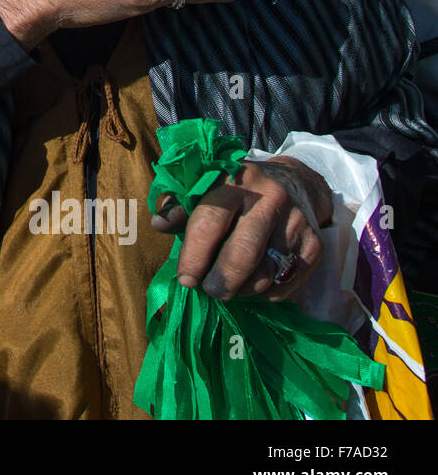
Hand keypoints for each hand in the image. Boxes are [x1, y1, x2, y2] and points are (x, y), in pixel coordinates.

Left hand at [151, 157, 332, 300]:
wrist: (295, 181)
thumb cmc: (238, 190)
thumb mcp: (208, 186)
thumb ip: (181, 206)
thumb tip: (159, 224)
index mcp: (233, 181)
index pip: (210, 222)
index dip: (194, 255)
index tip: (186, 279)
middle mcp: (268, 199)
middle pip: (242, 252)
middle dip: (221, 281)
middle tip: (209, 291)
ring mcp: (294, 222)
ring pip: (266, 272)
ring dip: (242, 290)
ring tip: (229, 287)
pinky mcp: (314, 244)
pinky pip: (286, 282)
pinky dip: (266, 292)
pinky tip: (254, 284)